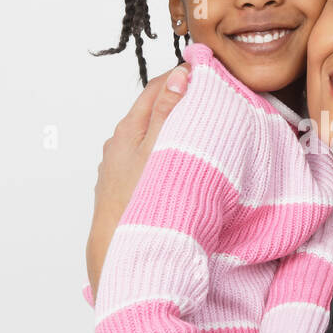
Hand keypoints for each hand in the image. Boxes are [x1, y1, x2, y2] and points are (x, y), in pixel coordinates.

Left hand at [86, 63, 189, 293]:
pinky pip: (150, 160)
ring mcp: (120, 170)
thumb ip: (168, 112)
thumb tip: (179, 76)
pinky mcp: (127, 190)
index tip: (209, 74)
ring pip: (152, 137)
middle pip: (153, 110)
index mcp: (127, 130)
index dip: (183, 76)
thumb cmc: (141, 205)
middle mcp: (119, 146)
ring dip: (175, 128)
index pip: (157, 88)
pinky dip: (169, 152)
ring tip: (203, 130)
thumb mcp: (161, 150)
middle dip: (181, 101)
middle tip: (213, 98)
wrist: (123, 258)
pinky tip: (184, 165)